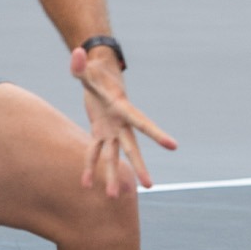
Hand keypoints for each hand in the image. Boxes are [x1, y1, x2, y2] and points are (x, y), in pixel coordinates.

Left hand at [69, 46, 177, 197]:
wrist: (98, 73)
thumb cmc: (94, 70)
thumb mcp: (86, 68)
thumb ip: (80, 64)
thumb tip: (76, 52)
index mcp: (122, 107)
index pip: (142, 122)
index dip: (157, 134)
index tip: (174, 146)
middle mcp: (120, 123)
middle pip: (131, 148)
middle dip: (139, 167)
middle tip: (149, 186)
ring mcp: (111, 130)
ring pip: (113, 156)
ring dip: (113, 176)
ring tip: (115, 197)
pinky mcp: (99, 133)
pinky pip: (94, 153)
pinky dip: (89, 167)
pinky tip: (86, 185)